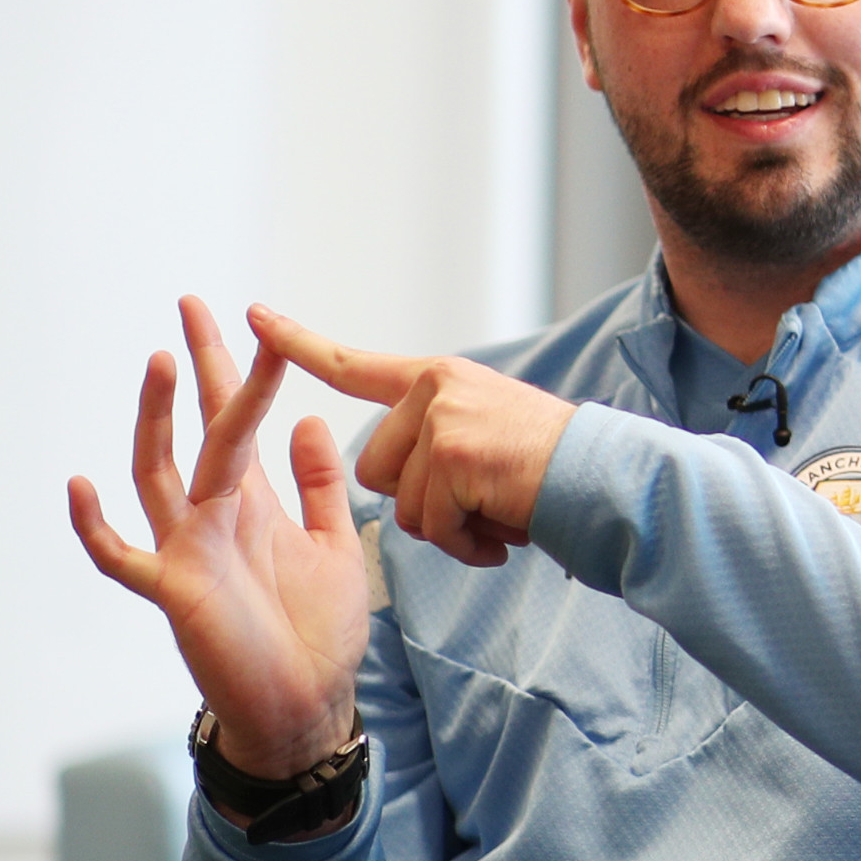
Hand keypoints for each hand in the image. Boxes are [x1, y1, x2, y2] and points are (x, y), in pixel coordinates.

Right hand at [67, 297, 371, 776]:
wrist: (308, 705)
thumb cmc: (318, 630)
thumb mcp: (337, 545)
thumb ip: (321, 487)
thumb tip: (311, 421)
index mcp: (253, 504)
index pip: (242, 423)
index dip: (246, 372)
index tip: (256, 320)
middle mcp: (213, 517)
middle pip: (198, 429)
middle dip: (197, 370)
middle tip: (192, 307)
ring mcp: (188, 550)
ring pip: (160, 473)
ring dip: (156, 420)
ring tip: (161, 365)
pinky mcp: (174, 591)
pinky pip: (123, 556)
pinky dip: (97, 525)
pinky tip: (81, 485)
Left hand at [252, 307, 574, 570]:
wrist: (607, 478)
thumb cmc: (552, 469)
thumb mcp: (486, 432)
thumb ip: (436, 438)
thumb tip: (404, 483)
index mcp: (438, 378)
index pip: (354, 365)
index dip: (298, 344)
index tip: (254, 315)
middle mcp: (436, 388)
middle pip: (374, 469)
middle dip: (421, 503)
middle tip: (480, 500)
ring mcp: (443, 420)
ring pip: (403, 504)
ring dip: (448, 528)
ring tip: (498, 513)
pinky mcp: (454, 457)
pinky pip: (431, 525)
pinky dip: (466, 544)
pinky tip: (502, 533)